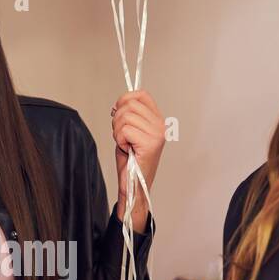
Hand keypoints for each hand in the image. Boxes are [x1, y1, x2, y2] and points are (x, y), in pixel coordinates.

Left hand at [111, 90, 165, 233]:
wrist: (133, 184)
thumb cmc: (130, 161)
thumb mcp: (128, 132)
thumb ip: (127, 116)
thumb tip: (118, 104)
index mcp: (157, 120)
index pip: (141, 95)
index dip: (125, 99)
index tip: (118, 111)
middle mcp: (161, 125)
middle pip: (130, 104)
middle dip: (117, 119)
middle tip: (122, 136)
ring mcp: (157, 134)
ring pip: (125, 117)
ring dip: (118, 132)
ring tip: (126, 144)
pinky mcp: (151, 143)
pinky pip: (125, 130)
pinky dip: (120, 140)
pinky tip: (127, 150)